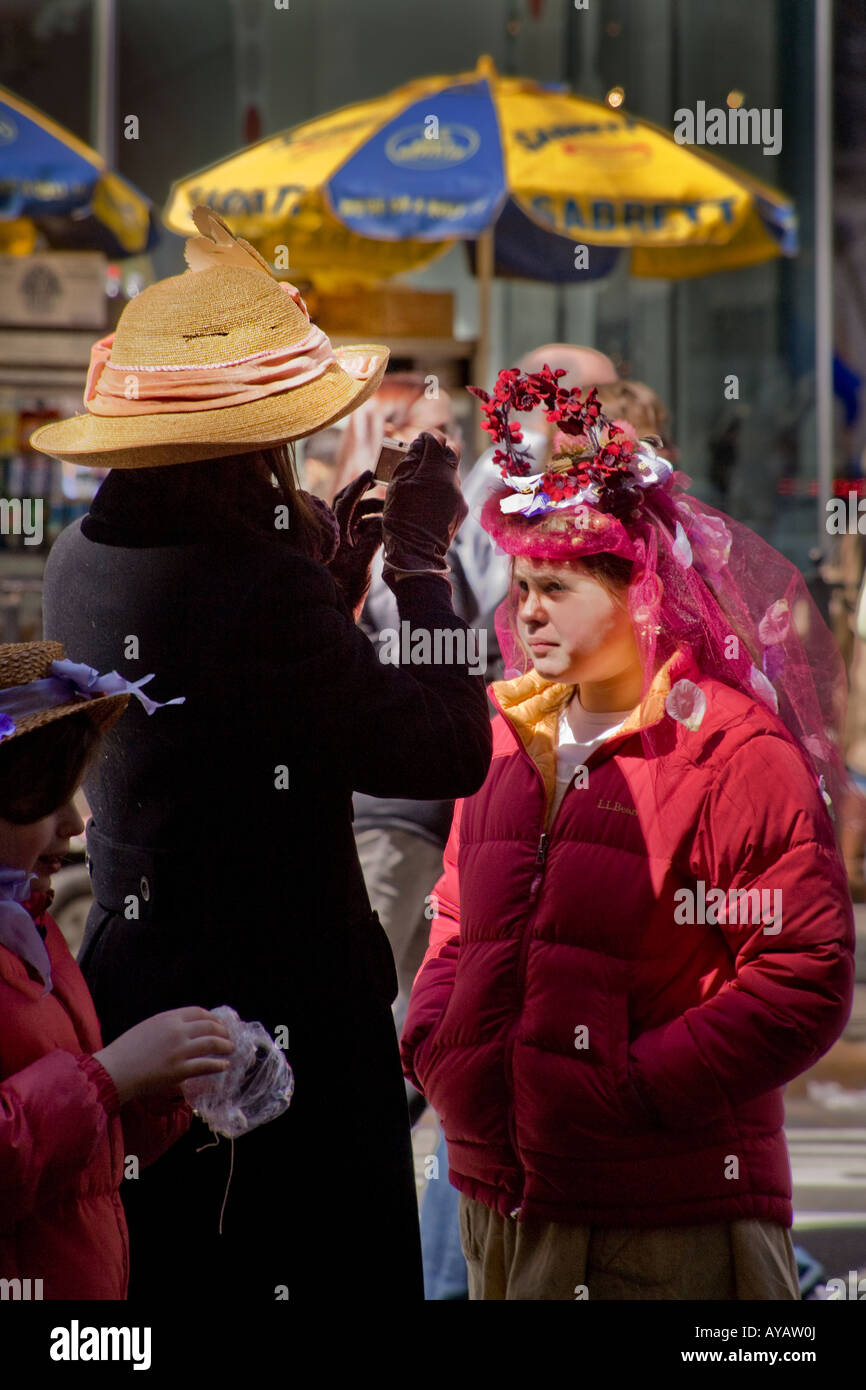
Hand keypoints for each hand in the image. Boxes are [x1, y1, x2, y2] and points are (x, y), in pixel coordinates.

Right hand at [94, 1007, 234, 1104]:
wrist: (114, 1070)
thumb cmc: (126, 1050)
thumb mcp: (148, 1027)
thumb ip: (168, 1026)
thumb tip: (186, 1029)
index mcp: (168, 1018)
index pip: (199, 1012)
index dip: (213, 1018)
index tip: (218, 1024)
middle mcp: (177, 1031)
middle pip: (210, 1026)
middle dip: (223, 1032)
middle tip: (228, 1038)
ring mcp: (180, 1050)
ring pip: (212, 1044)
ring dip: (225, 1046)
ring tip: (230, 1049)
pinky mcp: (180, 1070)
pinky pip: (206, 1065)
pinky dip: (218, 1064)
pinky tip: (223, 1065)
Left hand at [327, 469, 383, 617]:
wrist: (340, 609)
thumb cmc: (347, 590)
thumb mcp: (361, 565)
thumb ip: (372, 541)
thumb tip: (384, 522)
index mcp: (334, 535)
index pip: (344, 504)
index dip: (357, 487)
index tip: (371, 474)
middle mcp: (335, 534)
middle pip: (347, 503)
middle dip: (363, 493)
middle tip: (379, 481)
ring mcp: (341, 539)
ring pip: (355, 515)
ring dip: (371, 509)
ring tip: (389, 509)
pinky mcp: (348, 547)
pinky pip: (360, 527)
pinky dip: (372, 522)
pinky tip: (386, 523)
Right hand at [381, 430, 466, 589]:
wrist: (416, 555)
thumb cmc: (400, 519)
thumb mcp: (396, 486)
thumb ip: (409, 460)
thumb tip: (419, 444)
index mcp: (435, 470)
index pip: (436, 441)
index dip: (427, 438)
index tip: (419, 440)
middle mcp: (452, 480)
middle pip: (450, 453)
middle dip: (437, 451)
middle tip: (423, 456)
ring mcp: (459, 495)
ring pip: (451, 474)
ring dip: (438, 472)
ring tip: (421, 483)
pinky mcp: (462, 509)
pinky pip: (452, 492)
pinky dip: (442, 490)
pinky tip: (428, 501)